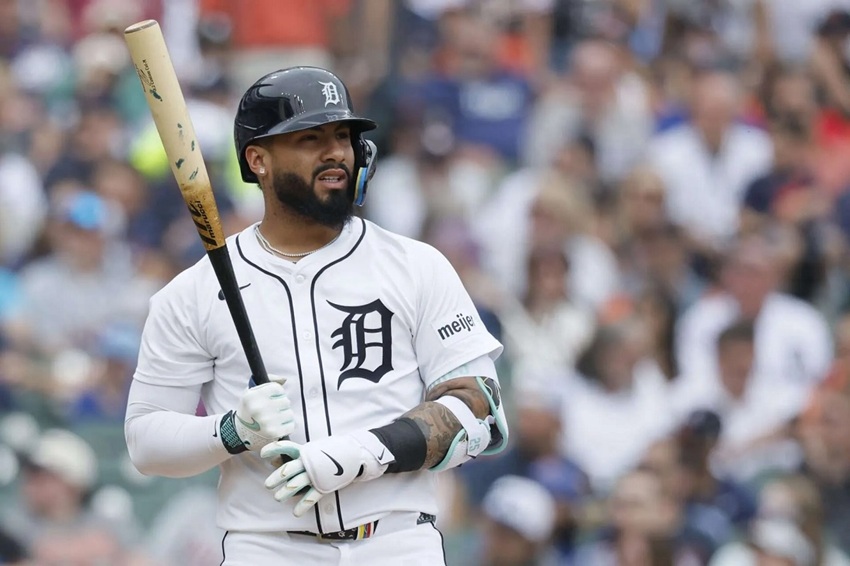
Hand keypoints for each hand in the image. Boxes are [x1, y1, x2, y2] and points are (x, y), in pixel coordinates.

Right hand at [220, 375, 295, 453]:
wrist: (241, 433)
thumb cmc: (250, 409)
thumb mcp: (251, 391)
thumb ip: (268, 381)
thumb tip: (284, 379)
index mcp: (251, 396)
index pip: (278, 388)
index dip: (277, 393)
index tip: (272, 398)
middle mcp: (258, 408)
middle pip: (285, 401)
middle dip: (281, 405)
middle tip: (272, 410)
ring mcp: (266, 422)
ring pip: (290, 413)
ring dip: (285, 415)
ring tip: (275, 419)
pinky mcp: (273, 433)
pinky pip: (291, 425)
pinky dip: (287, 426)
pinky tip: (278, 426)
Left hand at [261, 431, 393, 516]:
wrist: (354, 455)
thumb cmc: (329, 454)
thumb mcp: (314, 450)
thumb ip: (297, 456)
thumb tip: (275, 462)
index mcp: (305, 451)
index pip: (286, 447)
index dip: (274, 449)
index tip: (263, 454)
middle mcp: (309, 462)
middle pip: (288, 469)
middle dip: (276, 478)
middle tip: (268, 485)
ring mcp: (316, 474)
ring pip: (296, 484)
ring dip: (284, 493)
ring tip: (278, 498)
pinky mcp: (323, 486)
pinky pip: (310, 497)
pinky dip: (302, 506)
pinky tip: (295, 513)